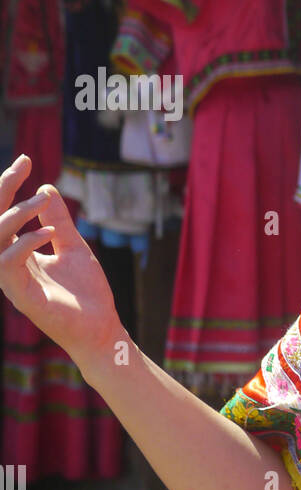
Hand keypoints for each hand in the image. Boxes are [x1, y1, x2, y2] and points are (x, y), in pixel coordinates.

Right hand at [0, 155, 124, 371]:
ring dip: (15, 217)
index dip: (9, 186)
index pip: (3, 214)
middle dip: (2, 191)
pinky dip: (26, 245)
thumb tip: (46, 189)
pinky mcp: (22, 297)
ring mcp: (12, 282)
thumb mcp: (73, 246)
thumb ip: (59, 220)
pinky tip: (48, 233)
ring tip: (40, 201)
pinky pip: (9, 267)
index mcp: (18, 253)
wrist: (101, 328)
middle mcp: (9, 265)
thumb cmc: (86, 292)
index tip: (24, 161)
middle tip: (22, 167)